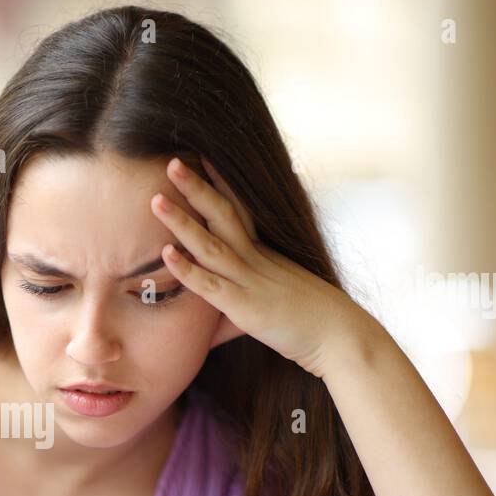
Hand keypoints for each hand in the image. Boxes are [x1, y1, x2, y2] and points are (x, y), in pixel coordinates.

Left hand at [150, 156, 372, 377]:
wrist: (341, 337)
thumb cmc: (311, 323)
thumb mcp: (279, 300)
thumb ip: (247, 300)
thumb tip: (223, 314)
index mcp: (265, 255)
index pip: (239, 211)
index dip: (220, 185)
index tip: (202, 158)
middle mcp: (256, 260)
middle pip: (223, 215)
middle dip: (196, 188)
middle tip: (172, 162)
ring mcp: (249, 281)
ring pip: (210, 245)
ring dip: (181, 221)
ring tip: (155, 199)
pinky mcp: (245, 307)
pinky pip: (211, 285)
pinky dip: (188, 270)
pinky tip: (168, 253)